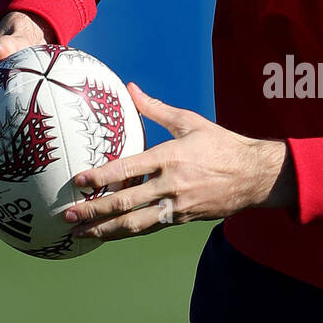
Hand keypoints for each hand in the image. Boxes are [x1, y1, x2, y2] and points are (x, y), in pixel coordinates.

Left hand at [62, 84, 296, 241]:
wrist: (254, 176)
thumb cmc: (221, 144)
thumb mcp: (189, 121)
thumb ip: (155, 109)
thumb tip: (130, 88)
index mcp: (170, 157)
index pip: (128, 169)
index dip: (100, 177)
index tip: (78, 181)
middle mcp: (171, 184)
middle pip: (125, 202)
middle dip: (94, 210)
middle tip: (68, 214)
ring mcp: (177, 205)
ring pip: (135, 223)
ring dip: (105, 229)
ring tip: (81, 233)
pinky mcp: (182, 219)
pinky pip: (150, 227)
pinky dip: (126, 232)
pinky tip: (109, 234)